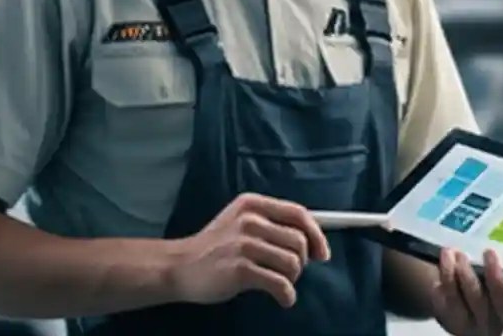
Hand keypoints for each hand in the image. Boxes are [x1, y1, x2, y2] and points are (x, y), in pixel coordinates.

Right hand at [169, 192, 331, 307]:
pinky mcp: (240, 269)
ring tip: (280, 283)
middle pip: (299, 241)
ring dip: (292, 279)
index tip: (322, 253)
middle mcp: (250, 220)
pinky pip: (280, 283)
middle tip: (289, 272)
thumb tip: (313, 239)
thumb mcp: (240, 221)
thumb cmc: (216, 247)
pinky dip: (287, 295)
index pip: (298, 213)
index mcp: (253, 204)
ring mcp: (244, 244)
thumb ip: (271, 222)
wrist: (180, 266)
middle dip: (301, 261)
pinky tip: (282, 298)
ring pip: (293, 263)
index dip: (316, 234)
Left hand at [431, 248, 502, 334]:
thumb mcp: (498, 257)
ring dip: (465, 275)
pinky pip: (451, 305)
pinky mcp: (457, 324)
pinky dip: (448, 281)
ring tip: (455, 253)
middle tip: (488, 252)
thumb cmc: (483, 264)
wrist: (450, 281)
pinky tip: (446, 261)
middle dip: (496, 278)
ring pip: (475, 303)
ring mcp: (480, 324)